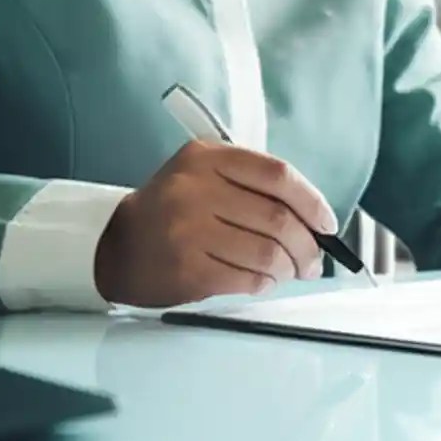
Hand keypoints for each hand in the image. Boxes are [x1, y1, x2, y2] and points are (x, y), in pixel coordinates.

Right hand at [94, 141, 337, 306]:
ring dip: (289, 268)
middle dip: (307, 245)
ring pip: (267, 252)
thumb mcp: (204, 176)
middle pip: (278, 218)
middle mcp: (196, 189)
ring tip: (290, 272)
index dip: (312, 202)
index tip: (326, 224)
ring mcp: (189, 230)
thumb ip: (253, 186)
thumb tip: (313, 220)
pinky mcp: (187, 268)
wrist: (114, 245)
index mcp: (207, 158)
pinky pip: (247, 278)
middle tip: (313, 260)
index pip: (277, 175)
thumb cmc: (171, 210)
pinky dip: (265, 283)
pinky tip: (263, 280)